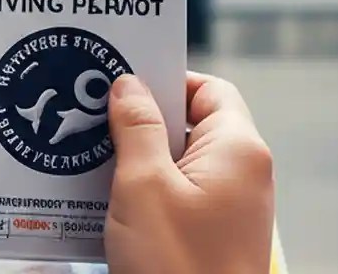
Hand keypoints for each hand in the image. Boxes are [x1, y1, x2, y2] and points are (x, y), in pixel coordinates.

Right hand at [104, 72, 274, 273]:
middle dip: (141, 122)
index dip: (166, 81)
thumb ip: (136, 128)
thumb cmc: (179, 268)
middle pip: (192, 123)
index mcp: (239, 149)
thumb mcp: (143, 187)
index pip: (208, 89)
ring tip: (93, 163)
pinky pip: (179, 195)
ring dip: (138, 160)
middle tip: (94, 122)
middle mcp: (244, 173)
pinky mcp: (214, 236)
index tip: (120, 87)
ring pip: (180, 162)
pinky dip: (146, 192)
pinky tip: (108, 202)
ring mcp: (231, 208)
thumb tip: (129, 84)